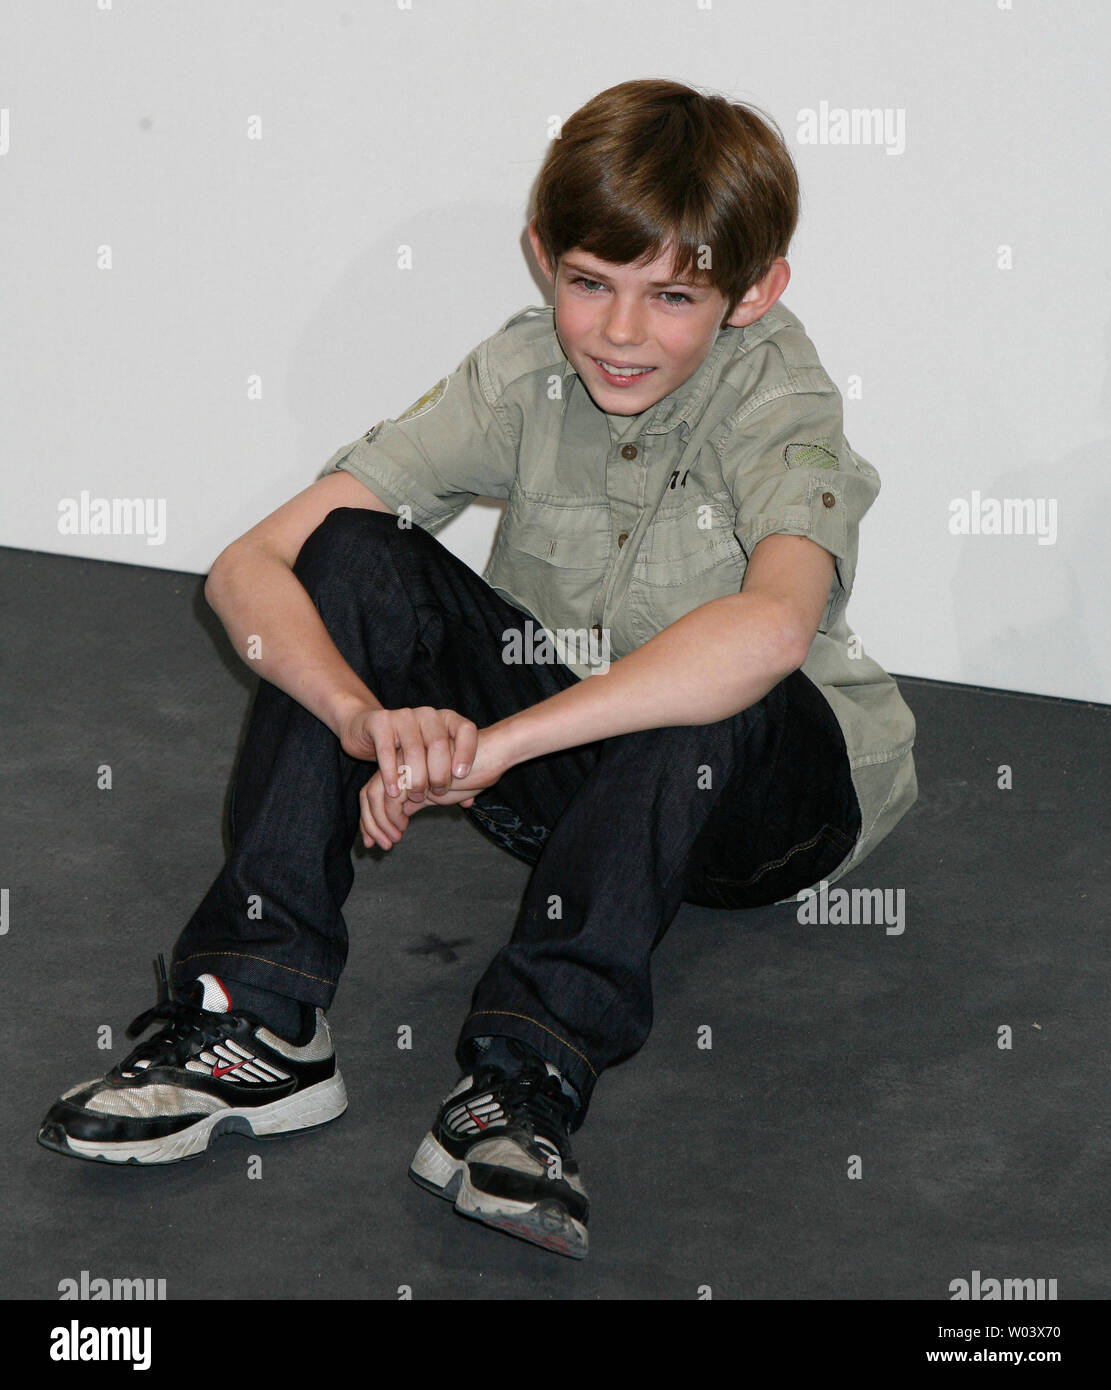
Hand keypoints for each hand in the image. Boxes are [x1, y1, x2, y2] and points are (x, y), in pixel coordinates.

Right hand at [338, 704, 477, 799]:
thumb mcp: (433, 759)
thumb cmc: (408, 749)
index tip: (461, 775)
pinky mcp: (380, 722)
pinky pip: (387, 751)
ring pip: (414, 749)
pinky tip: (394, 792)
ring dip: (416, 778)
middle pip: (439, 743)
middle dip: (439, 773)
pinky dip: (391, 774)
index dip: (467, 751)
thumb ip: (452, 778)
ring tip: (416, 796)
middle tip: (437, 794)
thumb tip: (468, 801)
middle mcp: (427, 714)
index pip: (465, 729)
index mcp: (446, 719)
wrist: (369, 728)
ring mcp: (403, 716)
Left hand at [359, 724, 510, 850]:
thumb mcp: (439, 792)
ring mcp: (405, 765)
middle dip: (368, 822)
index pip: (376, 792)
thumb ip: (419, 800)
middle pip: (369, 793)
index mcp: (405, 768)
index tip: (375, 840)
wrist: (492, 754)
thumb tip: (401, 815)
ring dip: (379, 823)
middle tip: (376, 845)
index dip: (371, 818)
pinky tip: (403, 828)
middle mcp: (400, 764)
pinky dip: (391, 817)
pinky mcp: (414, 770)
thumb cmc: (472, 771)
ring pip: (375, 795)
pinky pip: (391, 797)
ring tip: (393, 841)